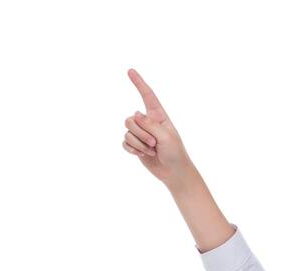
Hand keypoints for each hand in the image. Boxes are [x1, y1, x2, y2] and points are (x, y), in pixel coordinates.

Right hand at [122, 68, 191, 185]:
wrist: (173, 172)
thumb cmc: (175, 152)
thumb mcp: (166, 136)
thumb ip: (150, 124)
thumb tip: (134, 114)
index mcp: (158, 115)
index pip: (147, 95)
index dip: (139, 82)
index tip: (130, 70)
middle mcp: (147, 122)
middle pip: (131, 119)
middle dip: (140, 133)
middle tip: (154, 144)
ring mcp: (140, 134)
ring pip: (127, 132)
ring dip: (138, 143)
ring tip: (152, 150)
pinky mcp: (135, 145)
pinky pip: (125, 142)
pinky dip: (133, 150)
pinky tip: (142, 154)